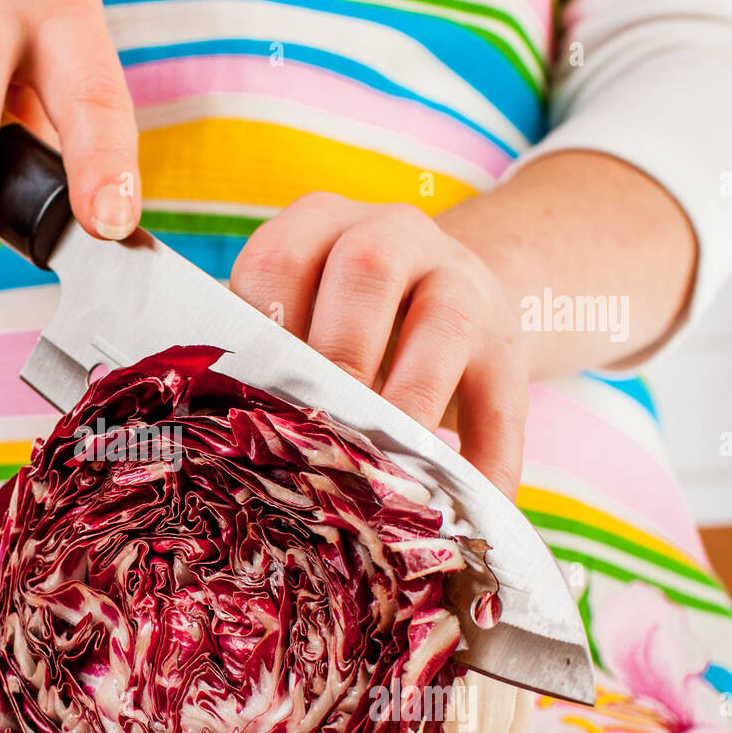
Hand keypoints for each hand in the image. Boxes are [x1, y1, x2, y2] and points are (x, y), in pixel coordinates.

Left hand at [230, 194, 528, 495]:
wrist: (456, 301)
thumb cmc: (341, 326)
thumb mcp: (301, 314)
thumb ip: (264, 358)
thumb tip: (222, 436)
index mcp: (320, 223)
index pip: (279, 258)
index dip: (262, 327)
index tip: (248, 394)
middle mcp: (394, 234)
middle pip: (367, 267)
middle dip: (337, 355)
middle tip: (316, 429)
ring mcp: (463, 283)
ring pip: (445, 323)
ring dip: (409, 401)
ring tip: (384, 472)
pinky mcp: (509, 346)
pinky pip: (502, 403)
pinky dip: (484, 461)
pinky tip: (461, 509)